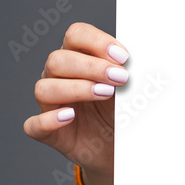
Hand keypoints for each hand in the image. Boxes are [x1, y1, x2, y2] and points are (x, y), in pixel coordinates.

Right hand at [23, 22, 128, 184]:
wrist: (122, 149)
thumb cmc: (125, 112)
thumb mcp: (135, 90)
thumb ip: (138, 72)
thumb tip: (150, 58)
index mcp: (80, 58)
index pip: (76, 35)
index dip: (97, 42)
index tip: (123, 57)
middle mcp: (60, 77)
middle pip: (58, 60)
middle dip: (91, 66)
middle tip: (121, 78)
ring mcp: (52, 105)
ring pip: (44, 88)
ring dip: (76, 88)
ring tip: (105, 94)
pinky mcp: (49, 133)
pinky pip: (34, 124)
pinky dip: (48, 120)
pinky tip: (69, 116)